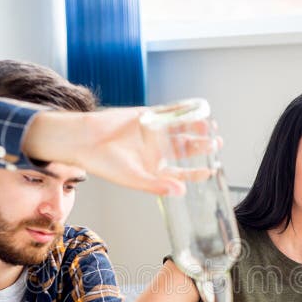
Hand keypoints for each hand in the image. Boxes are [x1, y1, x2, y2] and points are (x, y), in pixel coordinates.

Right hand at [25, 108, 219, 195]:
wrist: (84, 139)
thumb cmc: (104, 163)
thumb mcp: (133, 178)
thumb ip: (157, 185)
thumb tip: (181, 192)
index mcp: (152, 168)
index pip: (180, 172)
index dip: (195, 172)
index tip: (211, 171)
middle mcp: (155, 151)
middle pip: (184, 149)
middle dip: (201, 147)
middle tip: (216, 144)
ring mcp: (152, 132)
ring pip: (180, 130)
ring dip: (195, 129)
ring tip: (210, 128)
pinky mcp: (147, 115)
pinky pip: (169, 112)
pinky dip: (183, 110)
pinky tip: (197, 109)